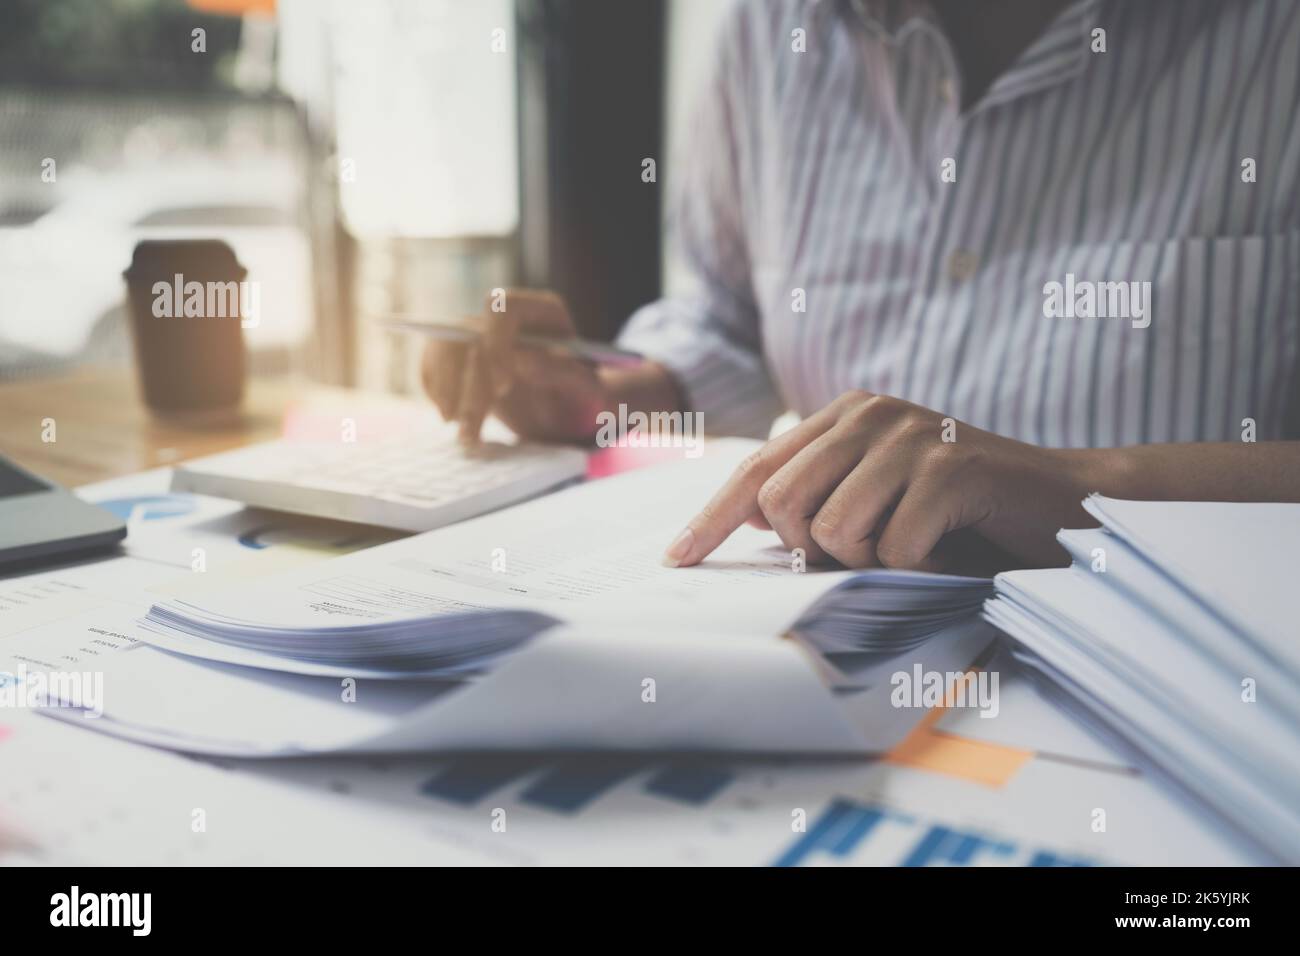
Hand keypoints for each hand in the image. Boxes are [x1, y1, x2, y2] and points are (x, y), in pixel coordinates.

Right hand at [421, 289, 609, 444]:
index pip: (502, 307)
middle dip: (469, 385)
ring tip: (465, 435)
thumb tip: (523, 361)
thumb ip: (566, 375)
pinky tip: (452, 419)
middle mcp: (509, 315)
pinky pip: (434, 362)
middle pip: (468, 333)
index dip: (494, 342)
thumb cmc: (588, 400)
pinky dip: (436, 391)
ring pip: (444, 349)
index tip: (502, 387)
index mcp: (544, 311)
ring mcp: (483, 331)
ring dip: (448, 393)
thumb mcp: (591, 393)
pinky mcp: (463, 353)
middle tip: (475, 431)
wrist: (573, 411)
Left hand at [662, 390, 1102, 573]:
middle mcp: (870, 414)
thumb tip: (747, 516)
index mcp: (844, 415)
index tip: (677, 558)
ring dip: (872, 558)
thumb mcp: (877, 495)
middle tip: (867, 550)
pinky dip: (919, 566)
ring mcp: (912, 436)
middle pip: (782, 503)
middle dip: (811, 548)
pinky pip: (893, 548)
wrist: (1057, 504)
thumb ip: (818, 494)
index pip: (756, 470)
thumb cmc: (958, 510)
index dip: (711, 517)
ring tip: (913, 542)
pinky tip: (948, 545)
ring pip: (833, 530)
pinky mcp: (950, 468)